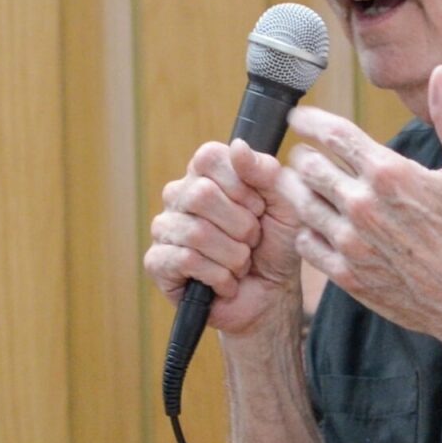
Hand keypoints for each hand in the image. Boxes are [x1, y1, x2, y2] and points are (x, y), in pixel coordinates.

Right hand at [144, 140, 307, 334]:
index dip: (242, 186)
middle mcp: (179, 195)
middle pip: (200, 195)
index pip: (208, 157)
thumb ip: (266, 173)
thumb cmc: (276, 244)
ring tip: (241, 263)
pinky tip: (226, 282)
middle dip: (241, 226)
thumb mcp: (284, 204)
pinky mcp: (157, 262)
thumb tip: (238, 147)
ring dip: (234, 256)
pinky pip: (185, 260)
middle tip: (252, 240)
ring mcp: (165, 228)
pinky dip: (219, 276)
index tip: (259, 207)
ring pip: (196, 233)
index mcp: (206, 173)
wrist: (272, 295)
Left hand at [279, 65, 441, 361]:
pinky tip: (318, 224)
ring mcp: (351, 244)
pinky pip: (306, 244)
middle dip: (303, 155)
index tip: (299, 117)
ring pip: (301, 205)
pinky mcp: (347, 277)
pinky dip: (307, 230)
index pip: (333, 134)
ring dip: (299, 190)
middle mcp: (363, 206)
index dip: (310, 121)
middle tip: (305, 154)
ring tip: (305, 184)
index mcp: (392, 174)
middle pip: (308, 167)